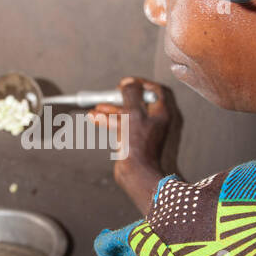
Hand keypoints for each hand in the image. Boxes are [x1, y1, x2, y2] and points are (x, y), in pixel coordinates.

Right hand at [87, 77, 181, 213]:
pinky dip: (109, 121)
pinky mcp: (134, 141)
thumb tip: (129, 82)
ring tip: (94, 109)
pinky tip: (94, 118)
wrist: (137, 173)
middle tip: (107, 96)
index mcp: (161, 112)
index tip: (126, 83)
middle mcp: (155, 121)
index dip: (140, 83)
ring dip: (110, 110)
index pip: (154, 90)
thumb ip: (131, 95)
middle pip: (137, 102)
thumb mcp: (133, 113)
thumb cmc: (139, 144)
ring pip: (126, 115)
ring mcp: (144, 131)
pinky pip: (122, 126)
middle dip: (119, 98)